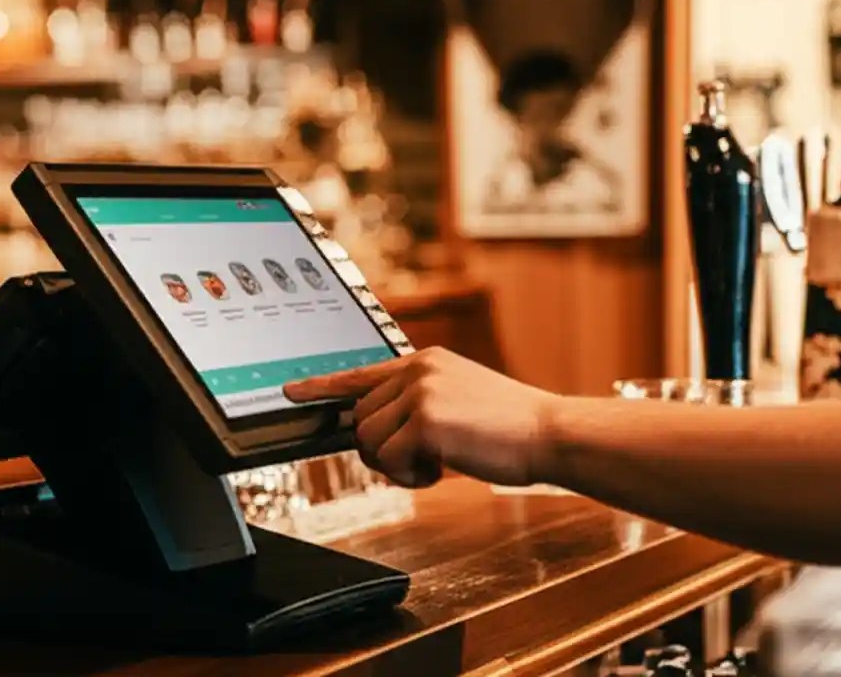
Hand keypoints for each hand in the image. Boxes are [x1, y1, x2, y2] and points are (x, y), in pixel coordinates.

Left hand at [282, 347, 556, 487]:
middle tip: (423, 461)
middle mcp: (417, 371)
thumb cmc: (510, 428)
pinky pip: (389, 462)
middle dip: (382, 451)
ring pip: (370, 444)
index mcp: (424, 362)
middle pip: (359, 422)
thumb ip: (416, 404)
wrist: (551, 434)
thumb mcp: (458, 400)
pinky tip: (445, 469)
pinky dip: (412, 478)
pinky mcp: (426, 420)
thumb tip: (371, 429)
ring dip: (399, 467)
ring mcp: (420, 393)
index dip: (320, 386)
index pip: (360, 374)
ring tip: (440, 462)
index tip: (290, 391)